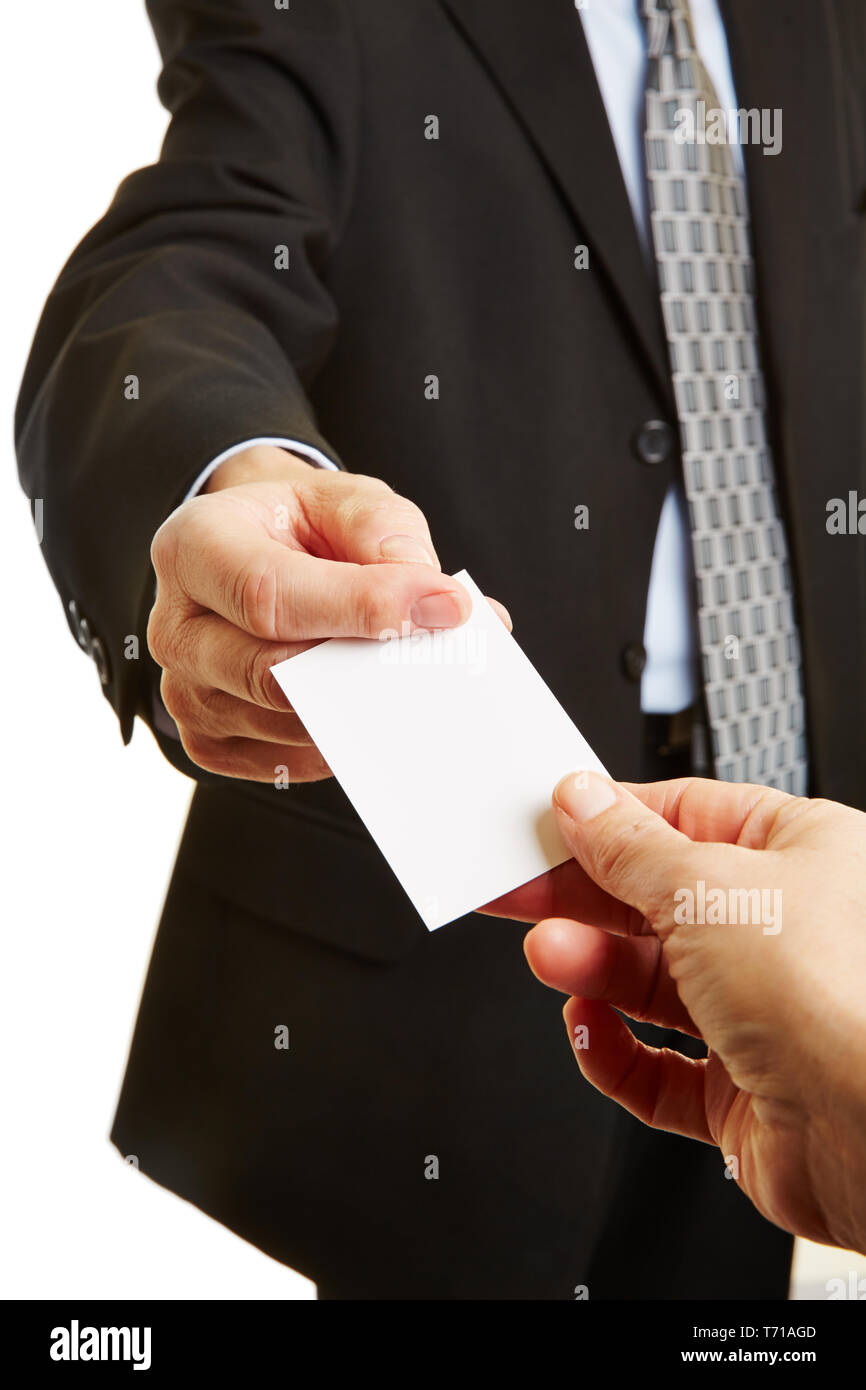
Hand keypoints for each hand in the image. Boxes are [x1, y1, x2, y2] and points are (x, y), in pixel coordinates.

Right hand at [148, 444, 509, 781]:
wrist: (259, 559)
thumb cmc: (299, 530)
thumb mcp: (343, 501)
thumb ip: (387, 535)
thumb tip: (437, 602)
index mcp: (193, 548)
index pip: (269, 593)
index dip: (359, 606)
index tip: (443, 608)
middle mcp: (175, 628)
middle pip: (271, 671)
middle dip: (369, 666)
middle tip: (446, 658)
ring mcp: (186, 694)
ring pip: (288, 723)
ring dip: (367, 708)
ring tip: (421, 678)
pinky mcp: (210, 743)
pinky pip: (288, 761)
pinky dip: (346, 740)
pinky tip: (377, 707)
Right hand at [486, 773, 865, 1252]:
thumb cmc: (839, 996)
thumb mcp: (709, 886)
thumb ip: (629, 846)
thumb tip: (580, 800)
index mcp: (803, 854)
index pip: (686, 819)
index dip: (610, 822)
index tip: (546, 827)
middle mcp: (788, 932)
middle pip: (658, 901)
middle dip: (583, 898)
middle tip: (516, 891)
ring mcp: (767, 1014)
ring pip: (653, 983)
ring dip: (593, 969)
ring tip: (553, 957)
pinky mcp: (746, 1091)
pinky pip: (659, 1067)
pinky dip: (615, 1052)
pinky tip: (590, 1030)